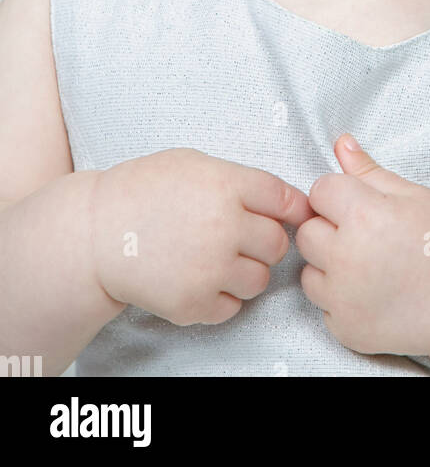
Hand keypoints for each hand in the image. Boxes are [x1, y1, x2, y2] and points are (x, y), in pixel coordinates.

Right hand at [88, 147, 314, 325]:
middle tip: (241, 237)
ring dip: (247, 271)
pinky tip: (201, 278)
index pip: (286, 201)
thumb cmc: (144, 191)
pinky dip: (222, 297)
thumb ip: (240, 180)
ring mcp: (209, 269)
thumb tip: (288, 201)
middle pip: (278, 244)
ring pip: (260, 280)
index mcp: (226, 186)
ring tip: (218, 259)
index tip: (290, 214)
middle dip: (265, 241)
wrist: (95, 233)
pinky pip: (233, 307)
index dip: (293, 208)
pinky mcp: (193, 304)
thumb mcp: (194, 164)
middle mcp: (224, 227)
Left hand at [296, 134, 429, 362]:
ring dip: (329, 265)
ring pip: (308, 271)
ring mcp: (343, 299)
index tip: (362, 205)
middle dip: (329, 228)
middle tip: (366, 235)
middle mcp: (346, 258)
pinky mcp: (345, 329)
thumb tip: (341, 144)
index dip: (340, 194)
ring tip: (368, 265)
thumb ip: (370, 172)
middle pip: (307, 231)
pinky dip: (340, 298)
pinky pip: (323, 305)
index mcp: (364, 216)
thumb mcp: (415, 195)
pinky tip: (372, 292)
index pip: (320, 190)